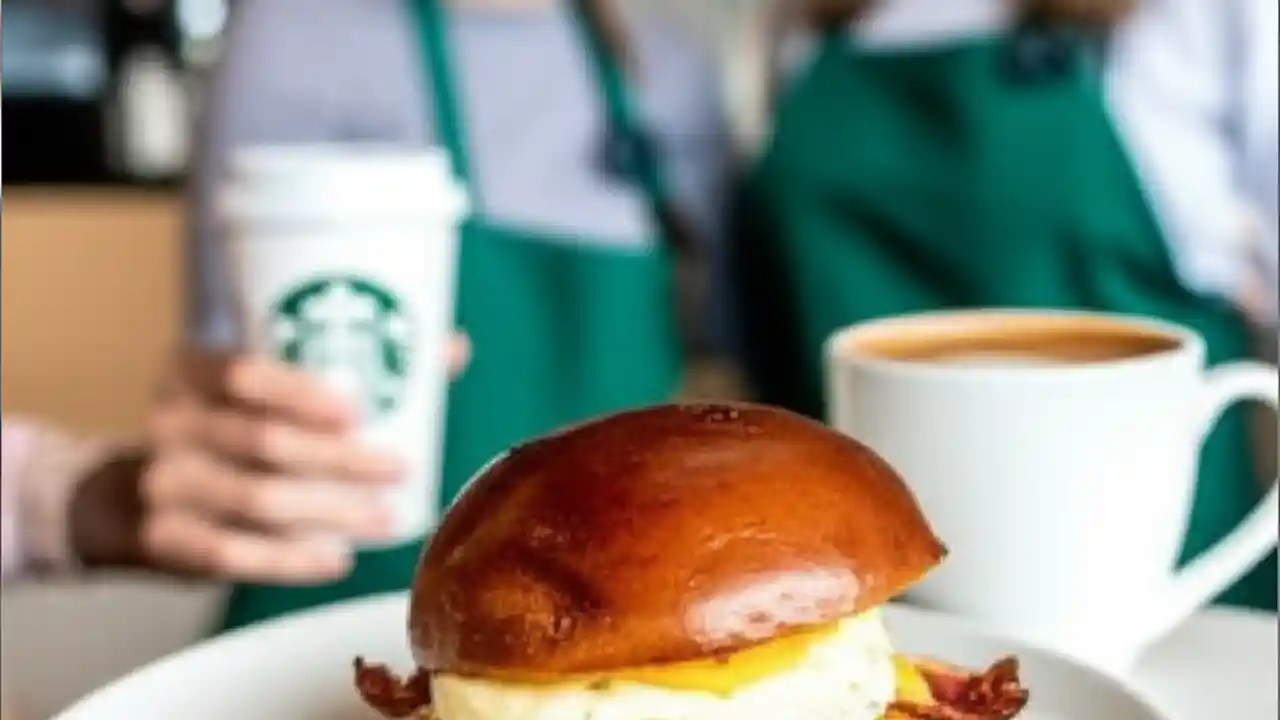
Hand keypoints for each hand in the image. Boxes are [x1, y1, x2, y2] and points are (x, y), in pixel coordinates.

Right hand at [73, 332, 470, 583]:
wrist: (134, 492)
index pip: (242, 374)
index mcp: (193, 371)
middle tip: (397, 469)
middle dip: (339, 461)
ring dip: (329, 513)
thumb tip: (449, 348)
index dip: (298, 392)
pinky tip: (335, 558)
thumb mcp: (261, 387)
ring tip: (385, 519)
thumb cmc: (229, 425)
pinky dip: (288, 560)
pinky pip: (231, 554)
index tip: (356, 409)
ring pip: (255, 502)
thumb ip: (350, 365)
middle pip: (262, 443)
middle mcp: (170, 422)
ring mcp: (162, 484)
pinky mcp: (165, 539)